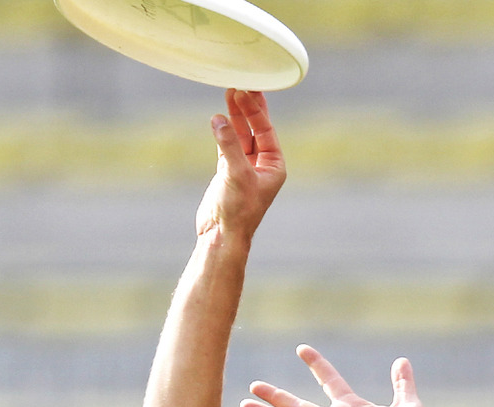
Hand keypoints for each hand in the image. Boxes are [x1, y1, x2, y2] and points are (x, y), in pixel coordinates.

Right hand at [198, 89, 285, 249]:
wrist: (222, 235)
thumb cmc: (237, 210)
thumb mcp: (236, 174)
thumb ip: (228, 144)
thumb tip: (219, 119)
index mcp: (274, 166)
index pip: (266, 130)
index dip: (256, 110)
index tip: (246, 90)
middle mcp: (263, 165)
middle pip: (256, 128)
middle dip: (248, 108)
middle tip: (239, 84)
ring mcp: (245, 167)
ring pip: (241, 135)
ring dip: (235, 116)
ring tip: (228, 92)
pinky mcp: (228, 172)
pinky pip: (227, 145)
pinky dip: (223, 131)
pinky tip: (218, 117)